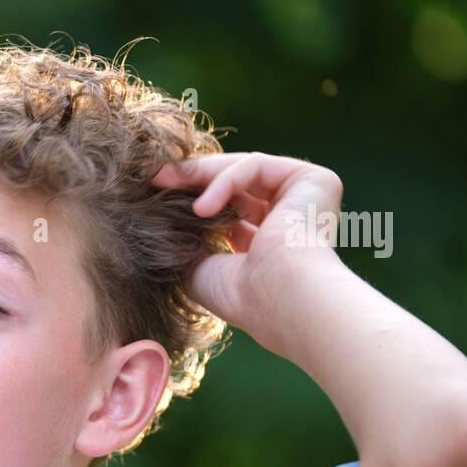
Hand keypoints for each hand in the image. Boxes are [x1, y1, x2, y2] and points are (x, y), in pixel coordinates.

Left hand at [151, 151, 347, 354]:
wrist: (278, 300)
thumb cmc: (240, 296)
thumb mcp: (198, 264)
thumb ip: (184, 239)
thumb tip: (157, 215)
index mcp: (268, 242)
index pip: (227, 207)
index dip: (190, 198)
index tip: (152, 194)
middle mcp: (291, 217)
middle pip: (234, 184)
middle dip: (190, 180)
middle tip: (152, 178)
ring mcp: (304, 197)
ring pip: (242, 170)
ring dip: (199, 175)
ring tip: (164, 186)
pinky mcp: (314, 180)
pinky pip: (255, 166)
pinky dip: (223, 181)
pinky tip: (201, 208)